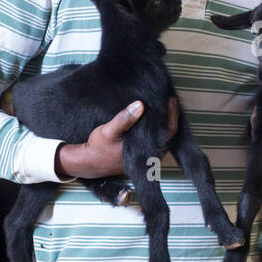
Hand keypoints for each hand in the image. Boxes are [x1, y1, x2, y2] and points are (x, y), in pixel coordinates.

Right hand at [55, 97, 179, 178]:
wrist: (89, 163)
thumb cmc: (98, 148)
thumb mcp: (109, 131)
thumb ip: (124, 119)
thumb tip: (140, 105)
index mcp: (147, 150)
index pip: (169, 131)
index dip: (172, 114)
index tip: (170, 99)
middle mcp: (151, 154)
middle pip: (169, 132)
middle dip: (170, 115)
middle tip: (167, 98)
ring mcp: (148, 154)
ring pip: (163, 135)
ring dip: (163, 120)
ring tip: (162, 104)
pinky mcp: (143, 152)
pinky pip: (155, 137)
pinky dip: (156, 126)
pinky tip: (152, 116)